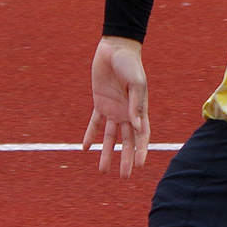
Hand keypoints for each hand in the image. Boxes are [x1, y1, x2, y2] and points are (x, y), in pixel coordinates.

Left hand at [81, 36, 148, 178]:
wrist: (115, 48)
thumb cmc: (130, 64)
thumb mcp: (135, 82)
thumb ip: (135, 104)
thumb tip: (136, 125)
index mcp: (140, 109)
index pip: (142, 136)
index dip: (141, 151)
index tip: (139, 166)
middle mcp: (127, 113)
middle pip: (127, 142)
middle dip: (125, 160)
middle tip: (124, 177)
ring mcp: (113, 109)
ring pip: (110, 137)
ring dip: (107, 153)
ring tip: (103, 171)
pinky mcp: (100, 103)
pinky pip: (94, 123)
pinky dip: (90, 135)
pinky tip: (85, 148)